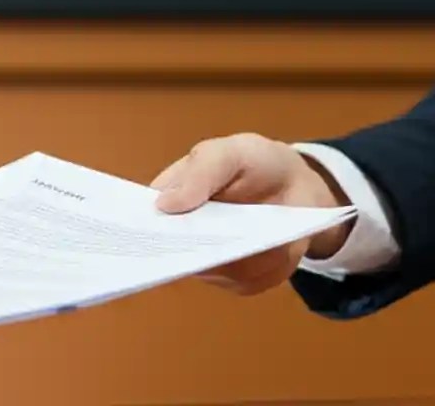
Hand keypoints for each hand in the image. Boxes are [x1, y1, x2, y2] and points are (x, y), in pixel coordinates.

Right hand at [151, 133, 351, 295]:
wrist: (300, 187)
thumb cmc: (255, 163)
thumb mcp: (231, 153)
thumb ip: (201, 172)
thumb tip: (163, 204)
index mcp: (168, 202)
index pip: (140, 222)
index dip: (135, 231)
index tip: (134, 237)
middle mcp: (182, 238)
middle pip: (169, 257)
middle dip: (186, 252)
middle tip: (204, 239)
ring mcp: (211, 263)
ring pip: (213, 272)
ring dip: (236, 253)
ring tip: (254, 229)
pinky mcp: (241, 280)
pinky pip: (245, 281)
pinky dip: (262, 263)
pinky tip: (273, 245)